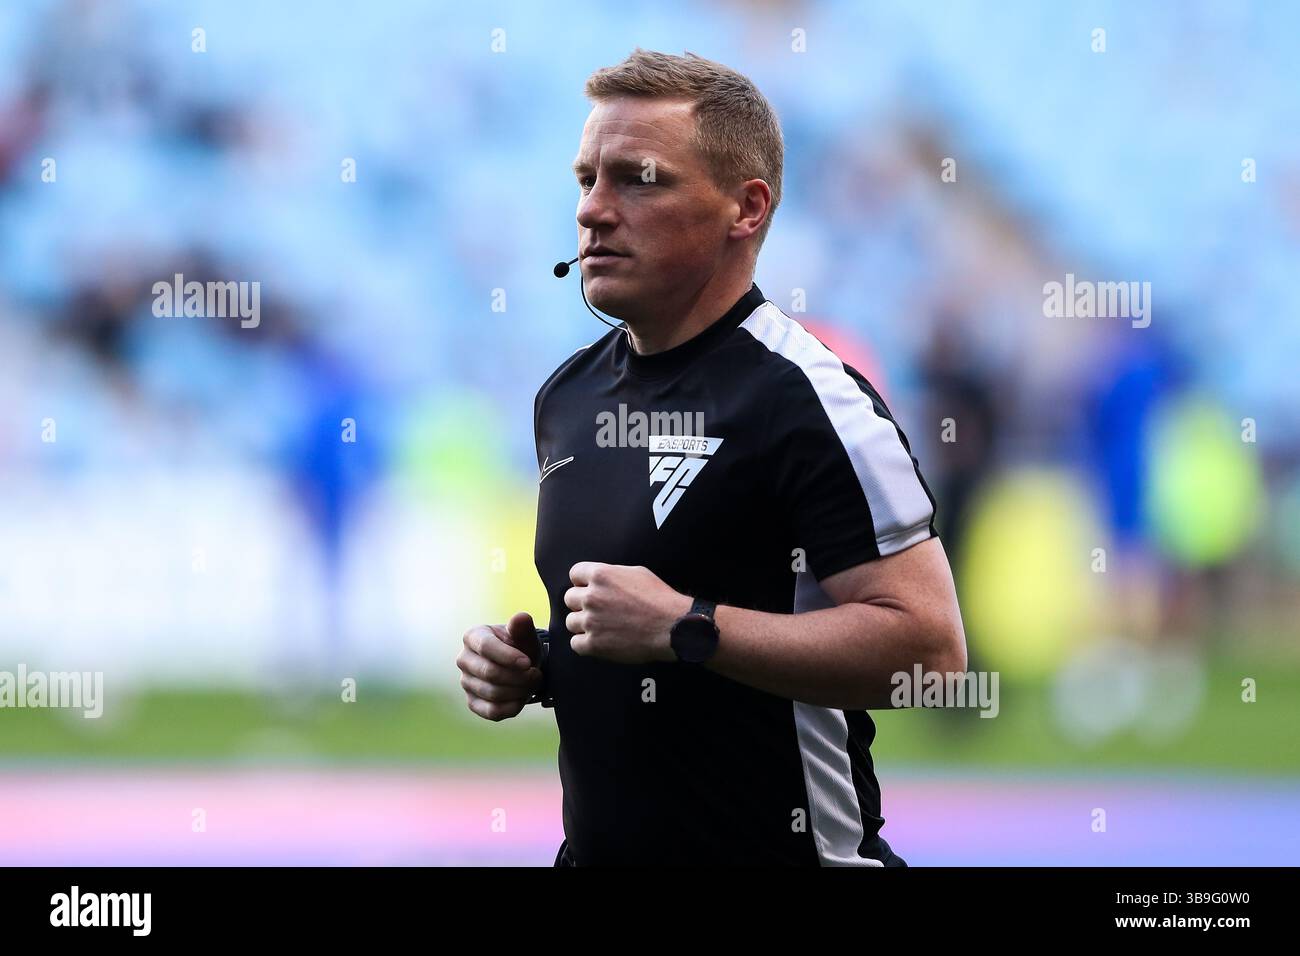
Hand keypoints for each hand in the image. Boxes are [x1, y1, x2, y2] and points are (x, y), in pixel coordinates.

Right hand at [458, 611, 543, 720]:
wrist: (521, 666)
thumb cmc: (521, 646)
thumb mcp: (525, 635)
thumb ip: (523, 628)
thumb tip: (520, 618)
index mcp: (473, 636)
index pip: (486, 647)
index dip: (509, 657)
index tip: (528, 663)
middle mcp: (464, 659)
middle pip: (489, 673)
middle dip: (518, 677)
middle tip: (536, 675)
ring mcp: (466, 682)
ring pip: (493, 693)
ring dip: (519, 691)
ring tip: (532, 684)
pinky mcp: (473, 703)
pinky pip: (491, 711)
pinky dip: (512, 707)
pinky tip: (523, 699)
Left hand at [564, 562, 691, 663]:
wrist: (671, 626)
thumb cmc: (659, 599)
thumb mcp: (637, 572)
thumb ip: (612, 574)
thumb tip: (601, 579)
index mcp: (601, 576)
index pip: (574, 574)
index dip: (582, 582)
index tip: (588, 589)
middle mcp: (591, 597)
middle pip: (570, 598)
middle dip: (582, 603)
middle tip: (598, 609)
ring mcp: (590, 621)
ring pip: (571, 622)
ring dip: (583, 624)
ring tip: (600, 626)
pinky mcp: (594, 644)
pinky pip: (575, 643)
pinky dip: (584, 643)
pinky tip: (599, 640)